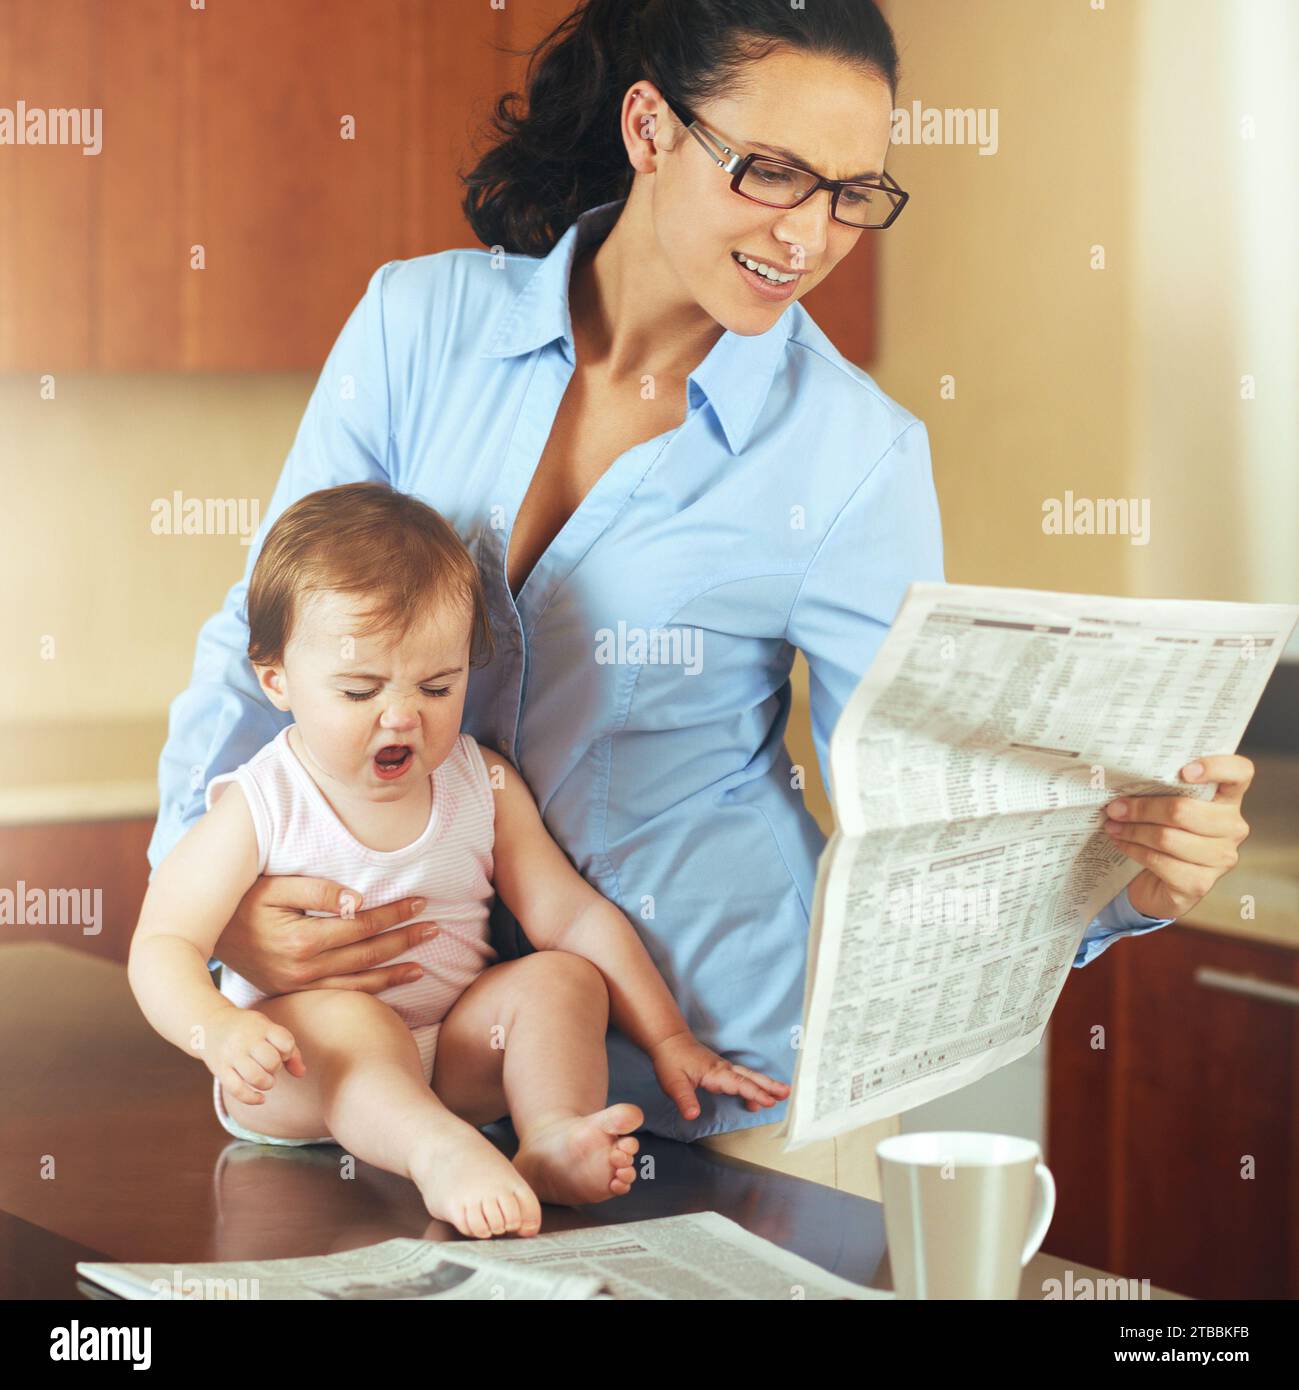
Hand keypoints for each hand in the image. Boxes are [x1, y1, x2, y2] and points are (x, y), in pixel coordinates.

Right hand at [205, 1008, 305, 1106]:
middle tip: (270, 1065)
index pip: (285, 1042)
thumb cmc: (249, 1030)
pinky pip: (237, 1090)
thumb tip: (301, 1074)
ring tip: (266, 1080)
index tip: (281, 1051)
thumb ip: (290, 1050)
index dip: (288, 1051)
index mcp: (261, 1026)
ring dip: (267, 1084)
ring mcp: (232, 1055)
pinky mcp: (220, 1070)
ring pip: (255, 1077)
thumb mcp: (269, 1030)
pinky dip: (252, 1098)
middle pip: (271, 1061)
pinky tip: (261, 1098)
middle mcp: (246, 1040)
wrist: (210, 1025)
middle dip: (276, 1068)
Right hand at [214, 876, 438, 995]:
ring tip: (424, 964)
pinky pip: (342, 994)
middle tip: (434, 928)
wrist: (204, 936)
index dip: (394, 914)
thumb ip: (318, 891)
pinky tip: (392, 983)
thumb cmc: (244, 901)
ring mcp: (300, 986)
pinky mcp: (295, 993)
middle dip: (405, 941)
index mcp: (302, 939)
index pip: (362, 926)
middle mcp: (304, 969)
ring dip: (395, 971)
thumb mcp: (275, 886)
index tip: (420, 903)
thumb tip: (358, 900)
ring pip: (360, 982)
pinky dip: (372, 991)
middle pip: (368, 955)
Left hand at [648, 1030, 790, 1120]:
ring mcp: (723, 1068)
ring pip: (749, 1076)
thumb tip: (693, 1115)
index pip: (739, 1084)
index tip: (769, 1101)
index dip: (755, 1093)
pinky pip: (742, 1077)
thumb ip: (684, 1099)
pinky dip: (753, 1084)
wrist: (669, 1041)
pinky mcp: (721, 1070)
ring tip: (782, 1093)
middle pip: (751, 1077)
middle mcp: (723, 1069)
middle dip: (769, 1086)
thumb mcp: (674, 1083)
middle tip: (787, 1093)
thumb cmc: (671, 1061)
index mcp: (715, 1073)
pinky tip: (756, 1095)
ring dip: (765, 1084)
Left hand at [1104, 754, 1252, 920]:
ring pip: (1167, 837)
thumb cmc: (1162, 832)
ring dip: (1133, 830)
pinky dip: (1134, 850)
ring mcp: (1221, 858)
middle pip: (1184, 810)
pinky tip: (1121, 843)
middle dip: (1142, 808)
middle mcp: (1232, 828)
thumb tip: (1123, 778)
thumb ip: (1159, 788)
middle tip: (1115, 807)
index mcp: (1227, 800)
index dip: (1217, 767)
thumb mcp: (1164, 805)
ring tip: (1113, 825)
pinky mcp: (1200, 883)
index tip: (1183, 770)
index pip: (1240, 773)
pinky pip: (1159, 861)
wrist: (1157, 882)